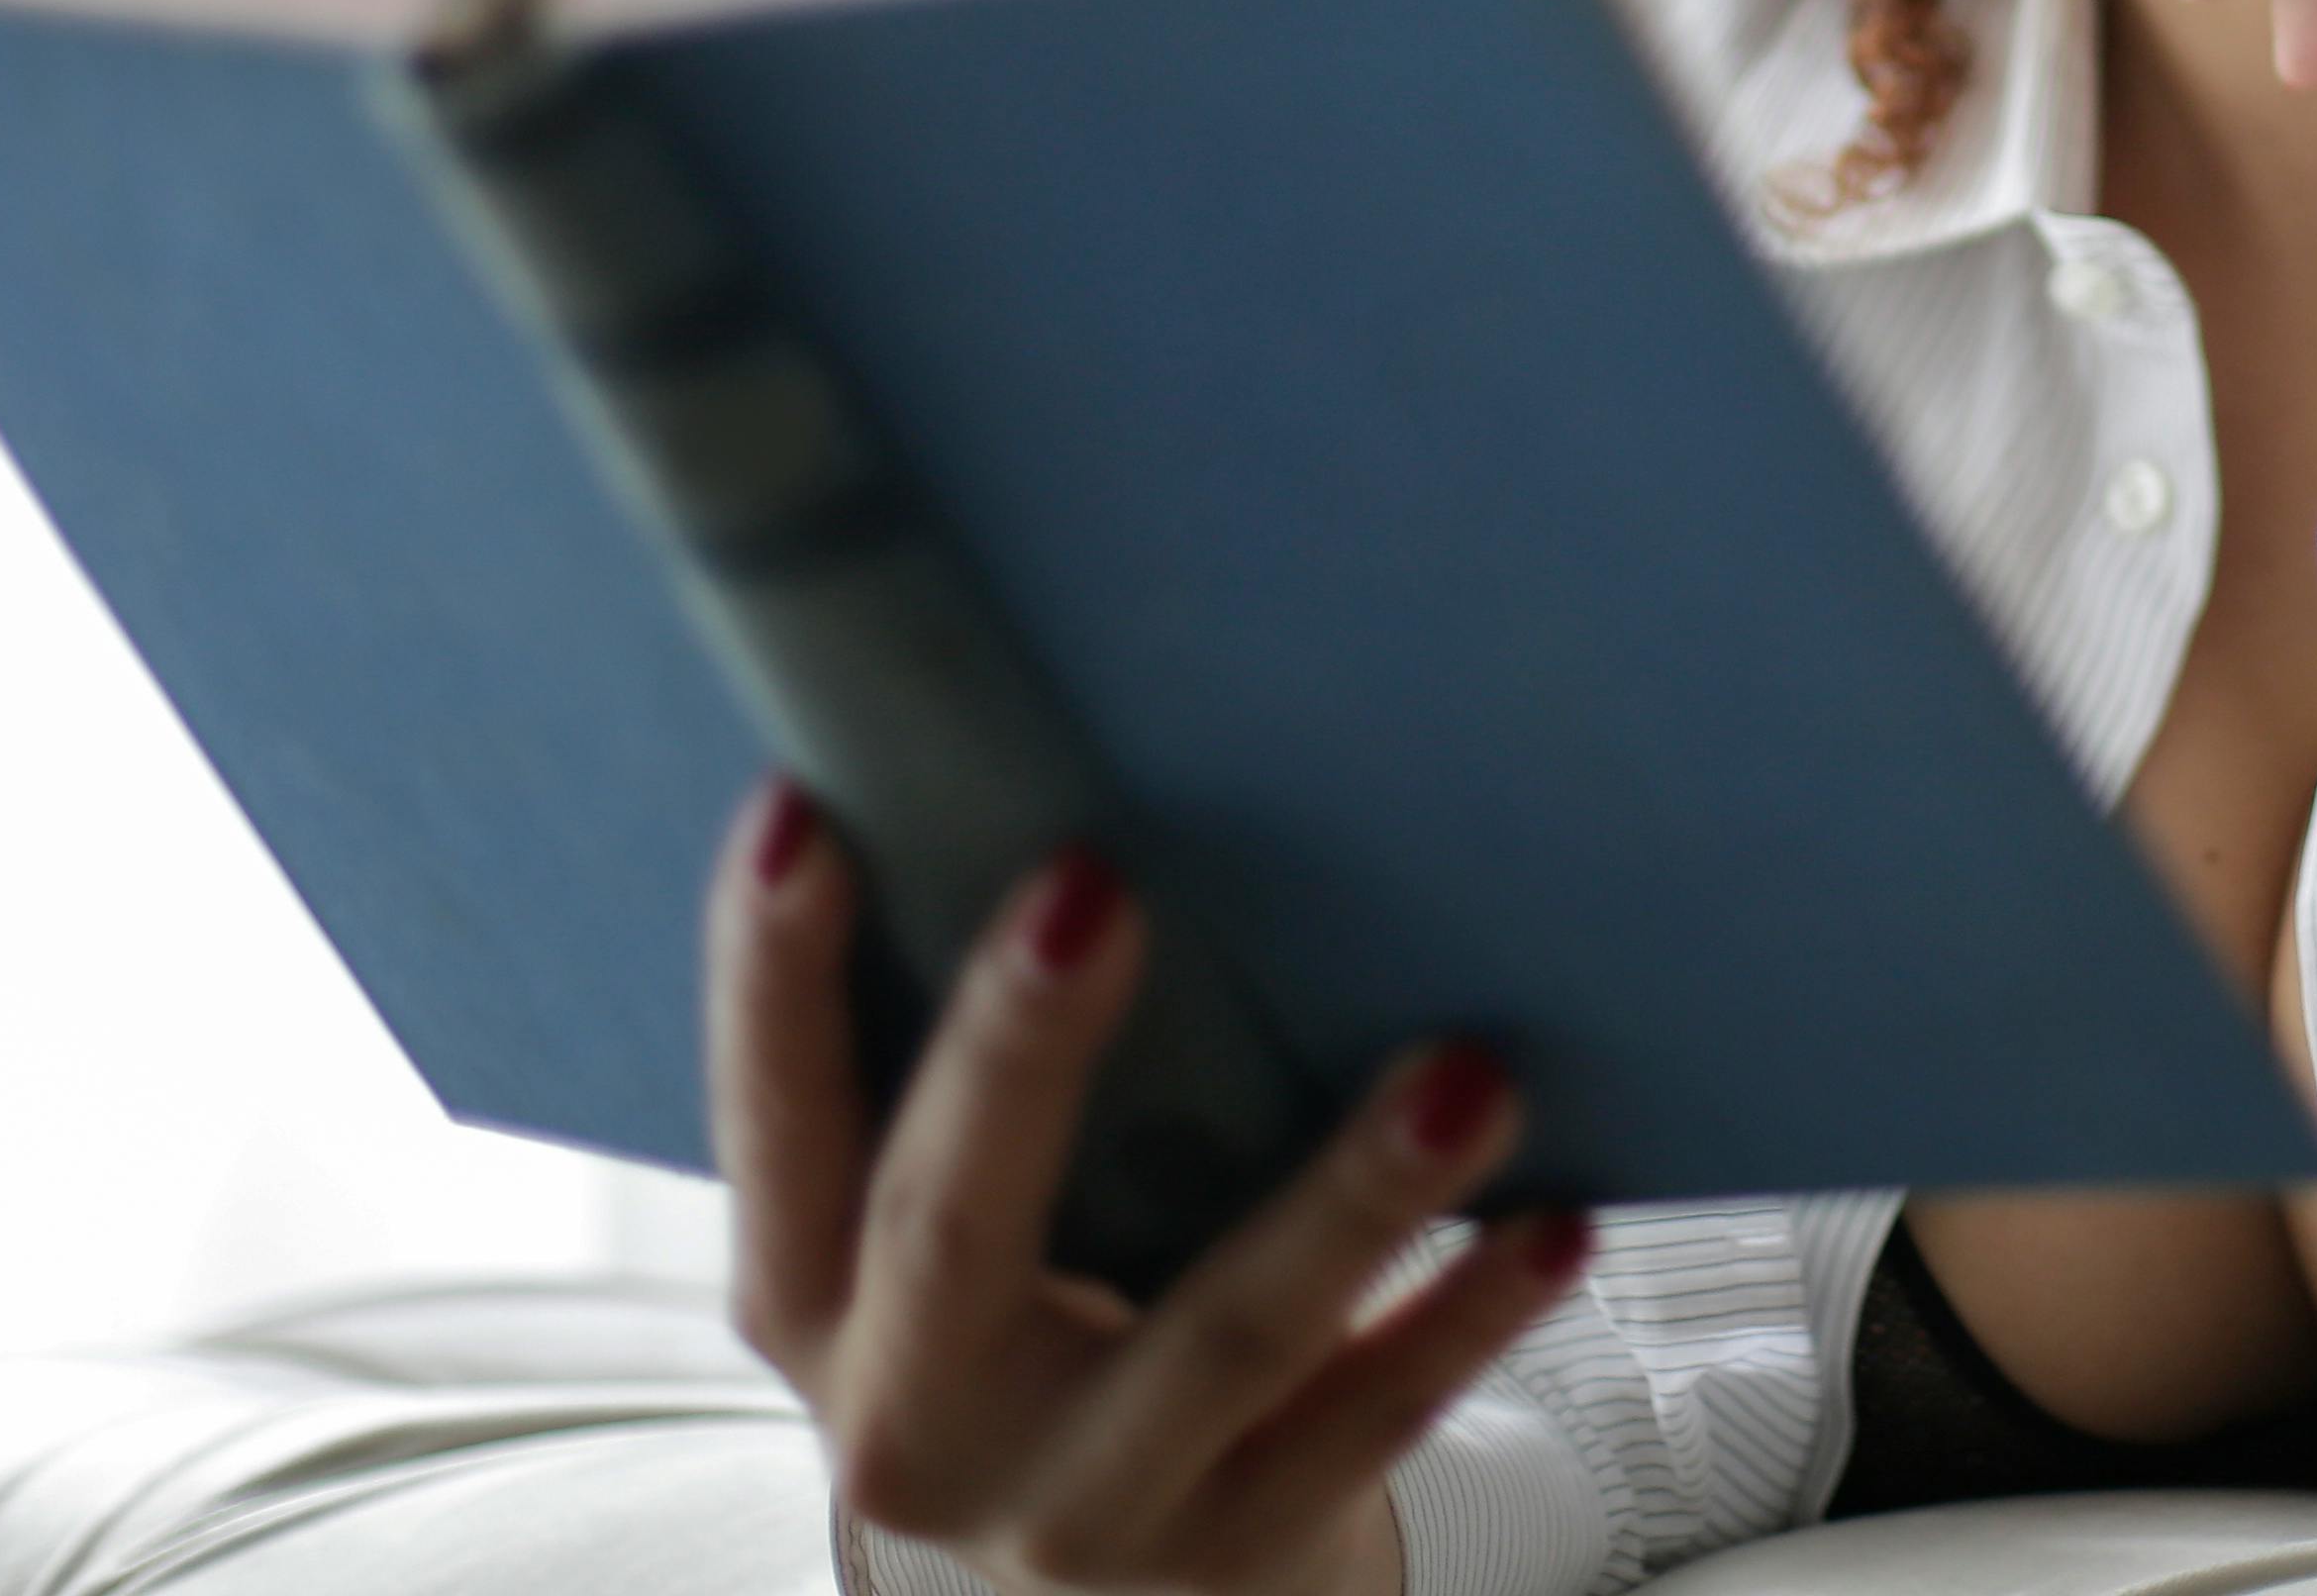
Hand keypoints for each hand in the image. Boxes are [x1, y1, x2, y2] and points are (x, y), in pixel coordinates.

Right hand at [713, 780, 1592, 1595]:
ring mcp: (1075, 1508)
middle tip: (1093, 884)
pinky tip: (1548, 1221)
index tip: (798, 817)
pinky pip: (1368, 1425)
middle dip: (1017, 1055)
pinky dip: (1463, 1319)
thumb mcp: (953, 1234)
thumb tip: (1050, 797)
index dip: (767, 978)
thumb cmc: (1041, 1321)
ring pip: (1217, 1340)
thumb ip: (964, 1076)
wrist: (1134, 1576)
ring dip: (1344, 1201)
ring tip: (1459, 1078)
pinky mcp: (1232, 1556)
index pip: (771, 1121)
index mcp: (811, 1297)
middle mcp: (912, 1421)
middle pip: (954, 1230)